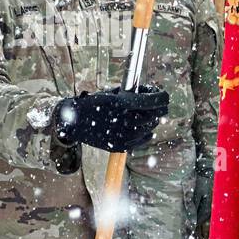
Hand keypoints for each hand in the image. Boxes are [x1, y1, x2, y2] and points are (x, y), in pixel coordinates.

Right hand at [55, 85, 169, 152]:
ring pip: (150, 127)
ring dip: (153, 119)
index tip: (164, 94)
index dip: (162, 96)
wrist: (74, 121)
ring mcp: (124, 135)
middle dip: (159, 107)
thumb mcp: (112, 93)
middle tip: (159, 103)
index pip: (154, 101)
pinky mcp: (122, 145)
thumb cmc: (94, 103)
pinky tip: (147, 128)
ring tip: (148, 114)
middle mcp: (125, 121)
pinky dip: (148, 132)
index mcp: (123, 104)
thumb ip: (132, 94)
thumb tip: (151, 93)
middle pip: (155, 115)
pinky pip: (144, 139)